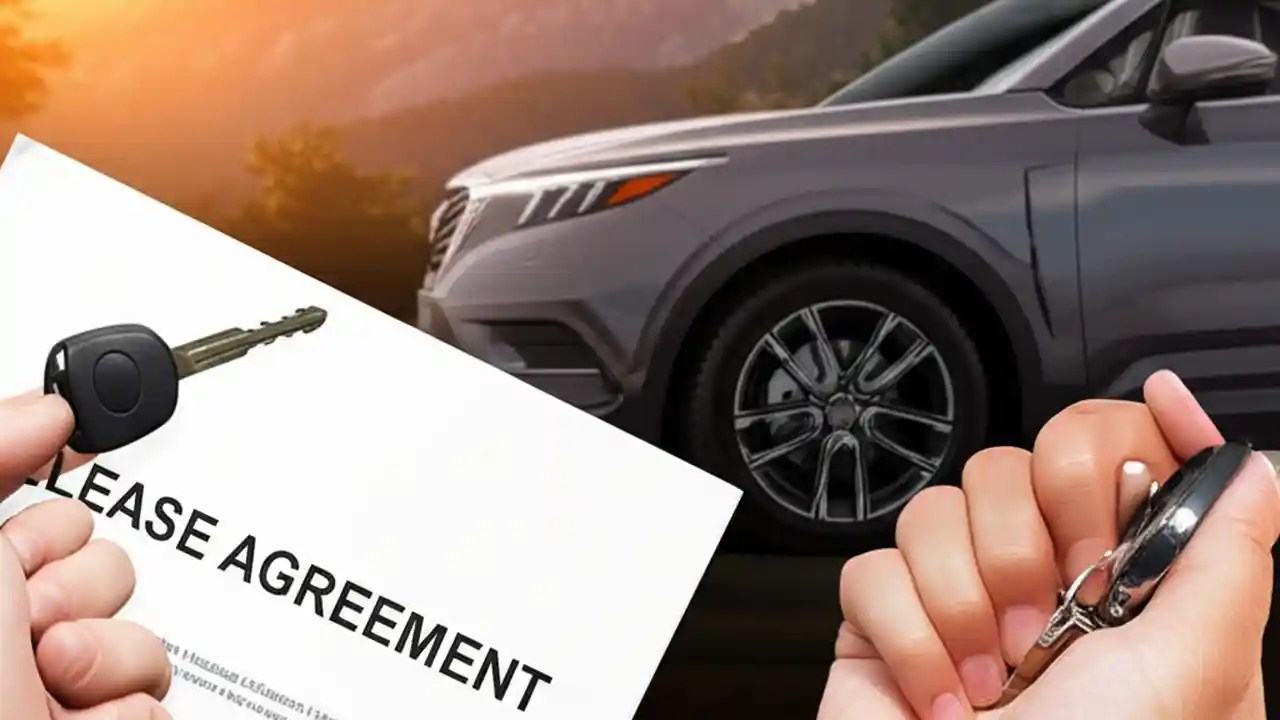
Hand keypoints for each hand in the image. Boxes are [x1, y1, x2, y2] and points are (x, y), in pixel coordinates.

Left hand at [0, 391, 172, 718]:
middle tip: (30, 623)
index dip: (49, 532)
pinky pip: (163, 703)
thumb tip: (53, 410)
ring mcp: (63, 699)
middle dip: (84, 593)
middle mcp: (12, 645)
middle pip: (115, 572)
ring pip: (149, 642)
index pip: (54, 521)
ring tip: (50, 684)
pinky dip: (125, 717)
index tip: (23, 556)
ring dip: (109, 661)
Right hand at [817, 370, 1277, 719]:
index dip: (1122, 441)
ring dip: (961, 603)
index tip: (1143, 422)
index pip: (1114, 451)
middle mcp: (1037, 580)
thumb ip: (1232, 558)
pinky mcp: (884, 621)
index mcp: (1121, 582)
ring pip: (934, 510)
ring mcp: (955, 596)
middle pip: (1010, 465)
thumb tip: (1255, 466)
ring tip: (994, 678)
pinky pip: (872, 568)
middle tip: (1047, 621)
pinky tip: (944, 695)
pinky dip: (908, 639)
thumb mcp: (1192, 670)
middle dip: (1023, 547)